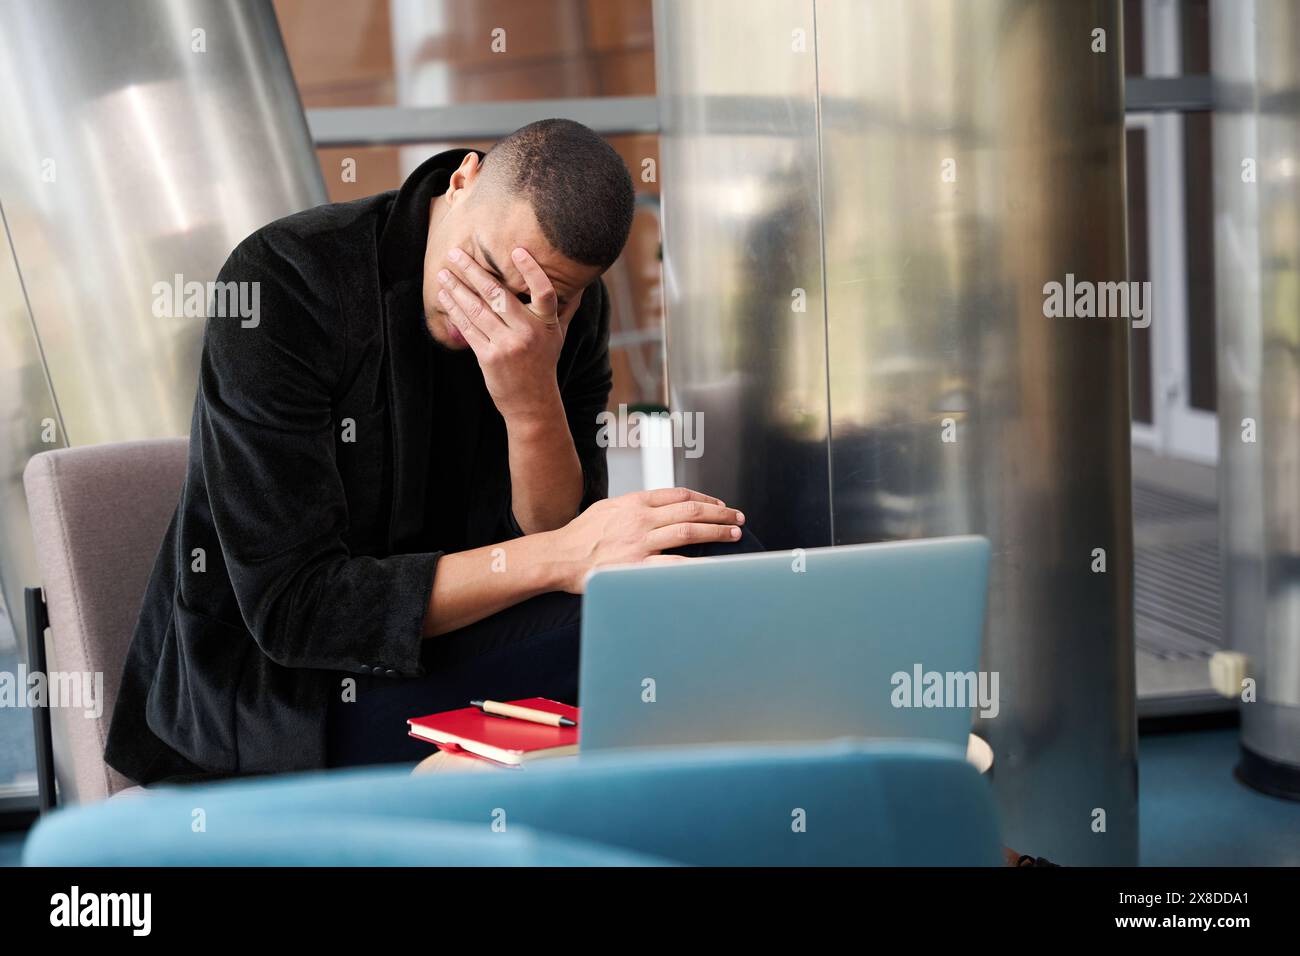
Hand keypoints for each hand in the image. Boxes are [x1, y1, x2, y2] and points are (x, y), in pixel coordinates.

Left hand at [435, 246, 582, 423]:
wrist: (532, 402)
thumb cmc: (543, 362)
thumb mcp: (557, 335)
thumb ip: (562, 308)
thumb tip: (580, 283)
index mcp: (546, 323)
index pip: (544, 292)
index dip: (532, 270)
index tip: (517, 250)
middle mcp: (528, 332)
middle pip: (497, 294)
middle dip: (473, 271)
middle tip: (456, 253)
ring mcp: (507, 345)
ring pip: (476, 309)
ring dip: (456, 288)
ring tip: (443, 273)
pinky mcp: (489, 357)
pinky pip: (468, 328)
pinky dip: (454, 310)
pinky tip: (445, 297)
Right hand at [548, 487, 745, 592]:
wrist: (560, 557)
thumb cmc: (580, 535)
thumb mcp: (607, 508)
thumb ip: (633, 506)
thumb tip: (657, 507)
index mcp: (635, 502)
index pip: (679, 494)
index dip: (704, 498)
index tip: (718, 505)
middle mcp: (641, 518)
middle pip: (690, 510)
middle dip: (719, 513)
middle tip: (737, 518)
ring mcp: (642, 542)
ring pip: (689, 531)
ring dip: (716, 532)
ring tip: (734, 534)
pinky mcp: (639, 566)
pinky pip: (676, 563)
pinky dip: (698, 563)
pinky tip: (715, 564)